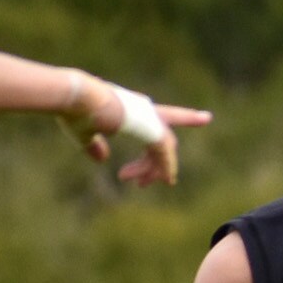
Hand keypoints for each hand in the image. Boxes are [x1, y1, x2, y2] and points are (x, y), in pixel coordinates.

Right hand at [60, 74, 211, 186]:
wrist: (76, 97)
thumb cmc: (75, 112)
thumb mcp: (85, 133)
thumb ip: (94, 145)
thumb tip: (103, 159)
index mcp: (131, 107)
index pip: (164, 114)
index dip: (185, 117)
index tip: (207, 117)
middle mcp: (145, 109)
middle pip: (164, 138)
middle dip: (160, 163)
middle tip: (153, 183)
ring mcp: (149, 117)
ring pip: (163, 147)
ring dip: (154, 169)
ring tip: (142, 185)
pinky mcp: (150, 127)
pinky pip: (165, 152)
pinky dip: (166, 166)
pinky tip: (166, 179)